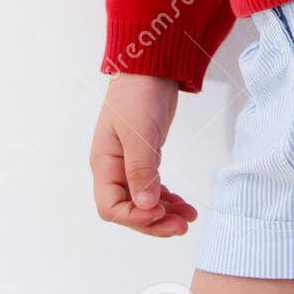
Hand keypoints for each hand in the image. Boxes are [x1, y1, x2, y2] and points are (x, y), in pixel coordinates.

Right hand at [90, 73, 197, 235]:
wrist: (151, 67)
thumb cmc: (138, 94)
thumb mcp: (139, 133)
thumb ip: (141, 170)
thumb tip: (145, 207)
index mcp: (104, 163)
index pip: (111, 207)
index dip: (134, 218)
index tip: (160, 214)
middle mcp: (114, 168)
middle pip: (129, 209)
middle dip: (154, 222)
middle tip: (182, 226)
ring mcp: (129, 163)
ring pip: (143, 201)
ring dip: (164, 213)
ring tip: (189, 217)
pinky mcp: (146, 157)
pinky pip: (153, 188)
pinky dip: (167, 199)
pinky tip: (183, 204)